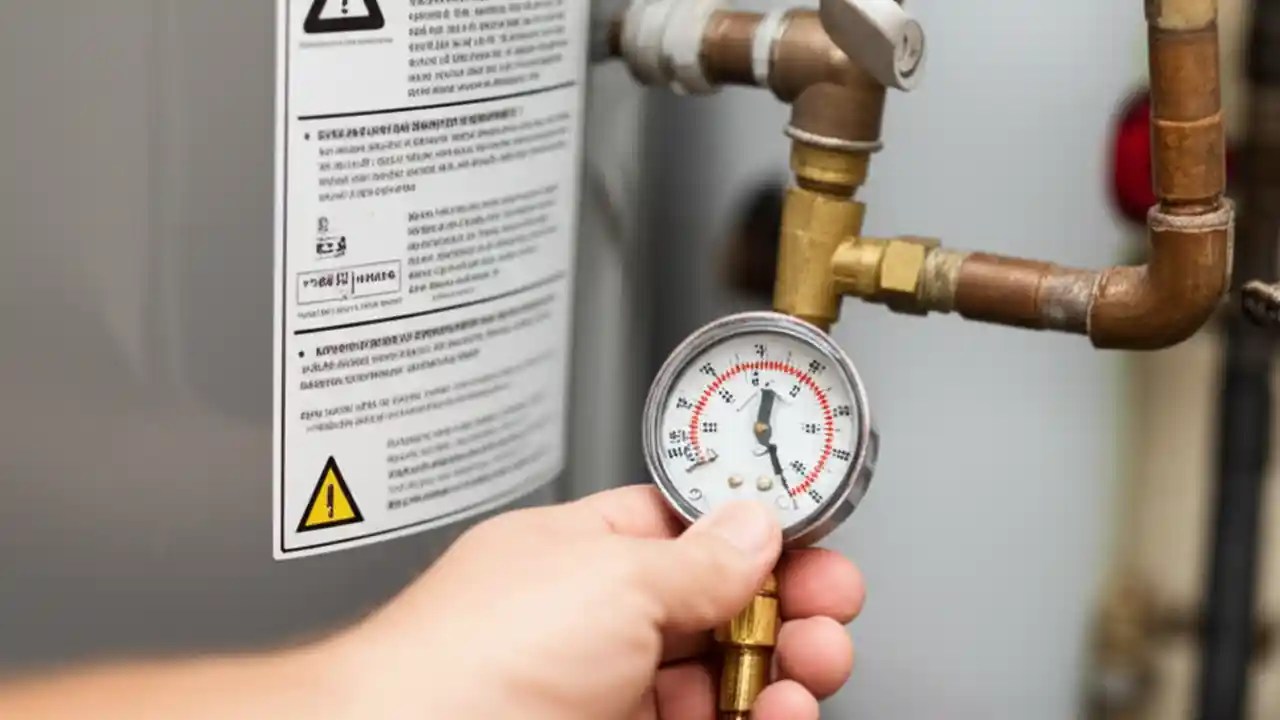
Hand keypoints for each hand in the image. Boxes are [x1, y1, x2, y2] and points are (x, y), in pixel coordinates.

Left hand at [329, 486, 864, 719]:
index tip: (814, 538)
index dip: (756, 528)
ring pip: (727, 671)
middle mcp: (597, 620)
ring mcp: (612, 691)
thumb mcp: (609, 581)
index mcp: (582, 553)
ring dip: (789, 662)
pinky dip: (764, 717)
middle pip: (719, 602)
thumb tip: (757, 524)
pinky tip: (784, 710)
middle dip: (790, 599)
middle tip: (830, 605)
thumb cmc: (466, 663)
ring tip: (817, 660)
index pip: (687, 525)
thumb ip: (695, 557)